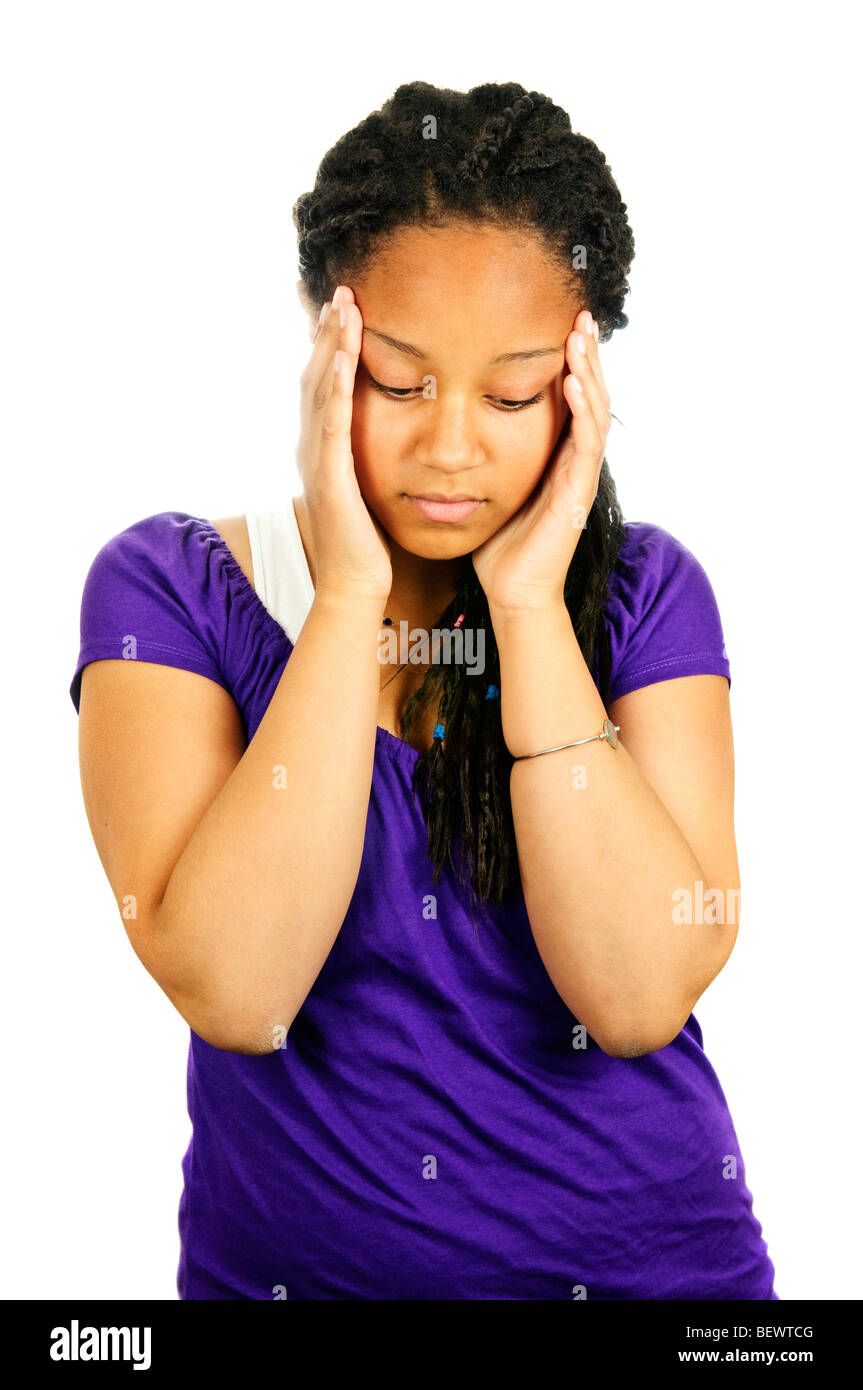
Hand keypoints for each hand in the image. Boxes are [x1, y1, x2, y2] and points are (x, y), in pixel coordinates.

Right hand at [295, 284, 391, 602]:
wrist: (355, 580)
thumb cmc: (367, 537)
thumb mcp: (368, 482)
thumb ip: (368, 452)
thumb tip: (385, 429)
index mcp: (323, 445)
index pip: (326, 382)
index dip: (332, 343)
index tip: (345, 306)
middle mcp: (312, 446)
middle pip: (317, 375)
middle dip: (327, 332)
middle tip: (341, 290)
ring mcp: (317, 459)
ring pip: (321, 391)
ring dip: (331, 348)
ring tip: (342, 310)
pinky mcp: (330, 476)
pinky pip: (332, 424)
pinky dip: (337, 389)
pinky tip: (346, 361)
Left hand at [471, 308, 611, 612]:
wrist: (512, 592)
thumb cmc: (499, 546)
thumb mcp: (490, 488)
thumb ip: (485, 457)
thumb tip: (453, 427)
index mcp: (556, 456)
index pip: (569, 398)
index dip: (568, 361)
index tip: (559, 323)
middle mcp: (573, 461)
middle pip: (590, 395)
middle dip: (586, 355)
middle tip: (580, 313)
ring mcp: (579, 476)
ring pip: (595, 412)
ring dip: (589, 371)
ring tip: (581, 335)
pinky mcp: (577, 493)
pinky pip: (585, 444)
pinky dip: (582, 410)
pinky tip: (573, 382)